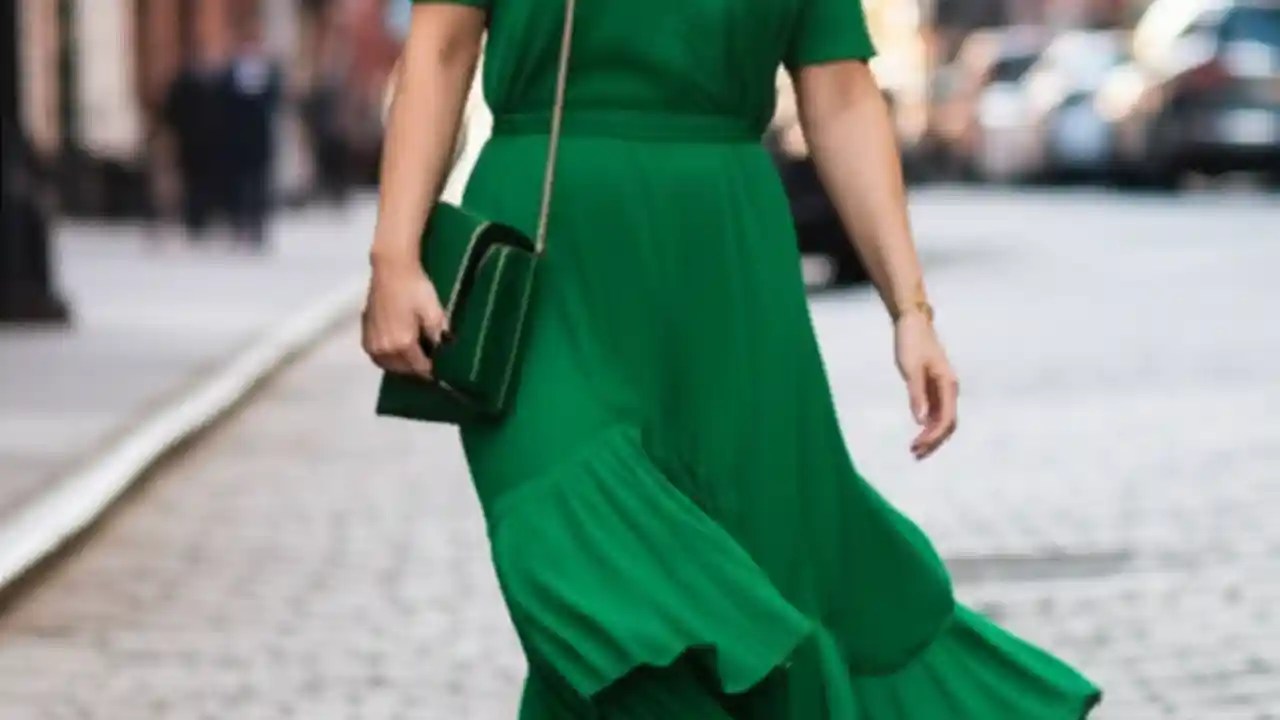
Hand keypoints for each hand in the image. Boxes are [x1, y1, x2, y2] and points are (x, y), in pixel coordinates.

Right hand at [362, 260, 448, 378]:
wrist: (391, 269)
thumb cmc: (415, 288)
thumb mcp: (434, 311)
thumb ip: (439, 335)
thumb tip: (442, 351)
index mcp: (403, 344)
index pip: (419, 368)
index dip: (431, 370)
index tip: (440, 369)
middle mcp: (385, 348)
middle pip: (403, 369)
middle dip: (416, 368)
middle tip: (428, 361)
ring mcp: (372, 343)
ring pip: (389, 365)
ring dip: (401, 365)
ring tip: (413, 356)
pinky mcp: (365, 335)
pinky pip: (377, 357)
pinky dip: (388, 358)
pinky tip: (397, 350)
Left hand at [894, 312, 958, 459]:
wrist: (912, 322)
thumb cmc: (911, 343)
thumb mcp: (910, 369)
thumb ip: (916, 395)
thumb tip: (921, 421)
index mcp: (948, 385)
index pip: (947, 419)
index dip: (934, 436)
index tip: (919, 447)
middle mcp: (949, 389)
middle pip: (948, 424)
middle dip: (934, 442)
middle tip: (915, 455)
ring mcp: (942, 389)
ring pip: (942, 420)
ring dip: (930, 436)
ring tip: (914, 450)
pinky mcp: (934, 387)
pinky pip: (935, 412)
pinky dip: (927, 425)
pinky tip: (917, 433)